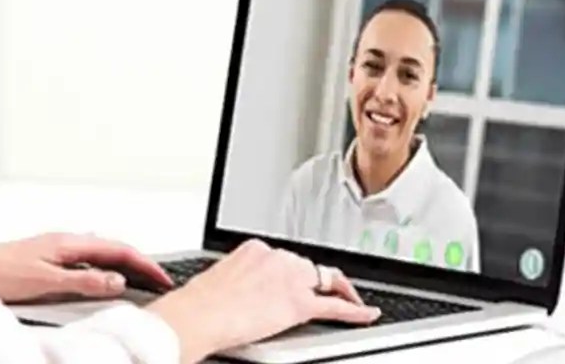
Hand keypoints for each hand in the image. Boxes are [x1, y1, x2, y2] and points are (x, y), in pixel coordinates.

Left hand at [0, 232, 173, 303]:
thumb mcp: (45, 280)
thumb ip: (82, 281)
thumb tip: (115, 280)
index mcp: (68, 242)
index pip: (118, 249)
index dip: (144, 263)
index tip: (161, 277)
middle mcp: (65, 243)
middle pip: (113, 250)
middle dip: (139, 264)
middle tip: (157, 281)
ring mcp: (56, 251)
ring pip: (100, 257)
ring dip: (121, 268)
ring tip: (138, 282)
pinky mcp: (48, 262)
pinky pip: (85, 265)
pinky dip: (103, 273)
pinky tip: (101, 283)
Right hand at [145, 239, 379, 362]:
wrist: (198, 315)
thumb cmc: (199, 303)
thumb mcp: (220, 277)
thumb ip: (241, 277)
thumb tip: (244, 291)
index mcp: (255, 249)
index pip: (284, 258)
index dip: (293, 273)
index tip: (295, 280)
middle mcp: (276, 257)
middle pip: (307, 267)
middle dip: (313, 282)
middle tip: (322, 294)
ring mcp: (290, 278)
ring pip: (322, 282)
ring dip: (335, 292)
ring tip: (349, 302)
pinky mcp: (298, 304)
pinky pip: (334, 307)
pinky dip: (354, 311)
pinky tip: (367, 314)